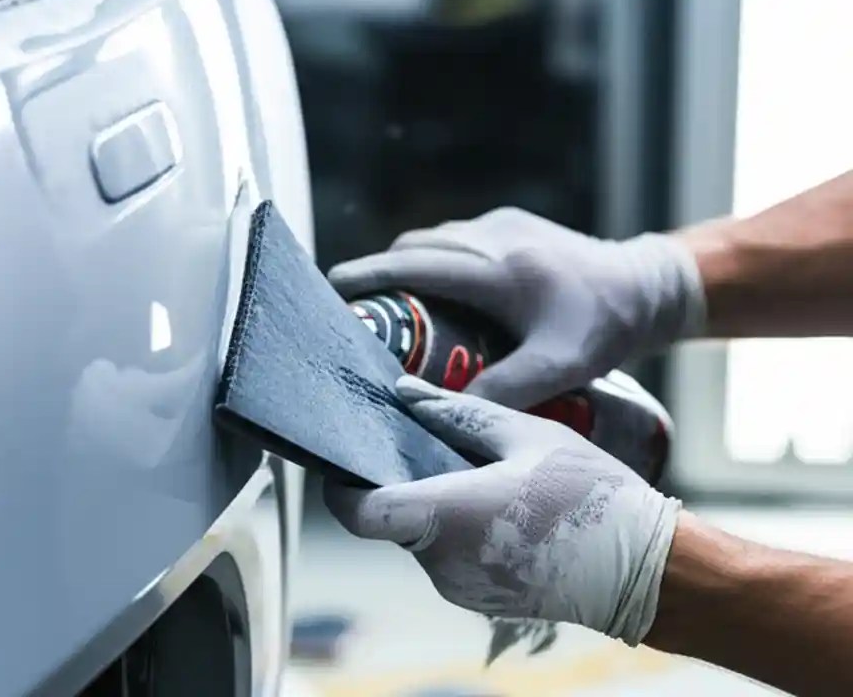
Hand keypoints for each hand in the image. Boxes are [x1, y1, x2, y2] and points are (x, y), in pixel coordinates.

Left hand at [325, 376, 681, 644]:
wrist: (649, 570)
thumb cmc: (592, 497)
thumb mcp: (526, 435)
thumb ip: (457, 412)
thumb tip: (404, 392)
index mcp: (444, 516)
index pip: (356, 511)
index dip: (341, 484)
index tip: (349, 454)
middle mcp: (441, 561)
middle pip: (389, 517)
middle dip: (401, 481)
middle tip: (429, 440)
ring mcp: (459, 586)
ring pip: (420, 535)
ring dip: (435, 502)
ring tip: (479, 467)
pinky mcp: (480, 597)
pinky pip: (450, 554)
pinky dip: (460, 526)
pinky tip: (499, 500)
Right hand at [328, 207, 703, 408]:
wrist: (649, 288)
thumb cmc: (605, 328)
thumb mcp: (555, 368)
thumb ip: (499, 392)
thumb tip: (437, 413)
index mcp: (497, 270)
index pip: (413, 264)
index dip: (367, 276)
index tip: (332, 287)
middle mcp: (493, 237)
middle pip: (413, 248)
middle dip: (381, 275)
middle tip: (362, 313)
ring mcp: (502, 225)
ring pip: (434, 240)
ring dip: (410, 268)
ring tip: (399, 310)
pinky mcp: (512, 224)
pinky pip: (457, 238)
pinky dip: (437, 262)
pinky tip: (442, 296)